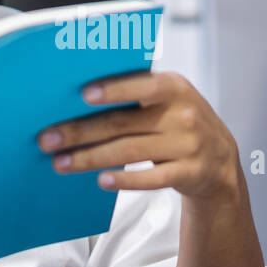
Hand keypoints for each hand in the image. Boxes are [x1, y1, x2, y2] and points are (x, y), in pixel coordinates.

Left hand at [37, 71, 239, 198]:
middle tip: (47, 139)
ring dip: (90, 158)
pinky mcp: (190, 173)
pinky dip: (125, 180)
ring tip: (60, 163)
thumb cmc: (177, 123)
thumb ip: (136, 97)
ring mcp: (189, 145)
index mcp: (175, 87)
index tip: (81, 95)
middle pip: (123, 124)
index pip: (141, 85)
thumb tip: (76, 103)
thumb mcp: (168, 101)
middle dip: (81, 132)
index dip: (113, 90)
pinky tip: (101, 180)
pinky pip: (152, 178)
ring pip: (130, 152)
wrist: (220, 161)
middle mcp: (184, 114)